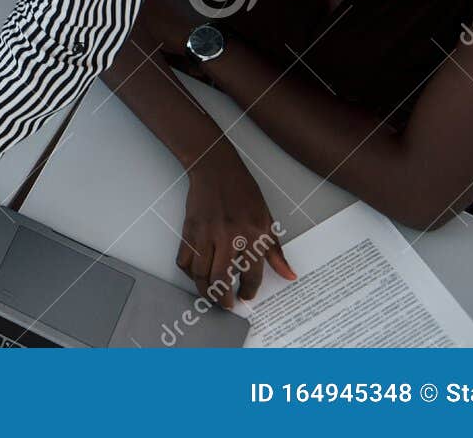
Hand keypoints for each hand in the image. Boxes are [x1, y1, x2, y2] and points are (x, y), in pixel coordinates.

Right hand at [178, 152, 294, 307]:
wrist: (216, 169)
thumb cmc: (243, 192)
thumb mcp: (267, 220)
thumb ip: (276, 252)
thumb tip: (289, 275)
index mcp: (253, 235)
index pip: (252, 275)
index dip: (248, 291)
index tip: (245, 296)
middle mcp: (229, 237)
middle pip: (221, 280)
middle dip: (223, 298)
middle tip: (226, 304)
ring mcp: (206, 234)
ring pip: (200, 274)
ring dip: (204, 290)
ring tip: (211, 294)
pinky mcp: (189, 230)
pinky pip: (184, 260)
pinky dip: (189, 273)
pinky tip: (197, 275)